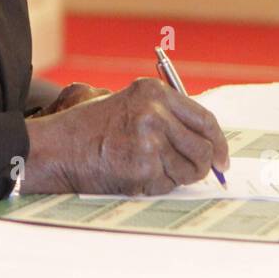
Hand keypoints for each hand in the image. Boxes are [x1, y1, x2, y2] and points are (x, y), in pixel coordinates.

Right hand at [21, 77, 230, 195]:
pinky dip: (158, 185)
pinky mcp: (144, 165)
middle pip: (203, 147)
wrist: (56, 148)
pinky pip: (169, 184)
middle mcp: (156, 111)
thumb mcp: (127, 105)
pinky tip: (135, 174)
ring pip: (190, 170)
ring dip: (177, 176)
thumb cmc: (87, 130)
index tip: (222, 159)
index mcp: (154, 92)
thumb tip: (204, 141)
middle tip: (194, 173)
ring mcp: (151, 138)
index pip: (204, 118)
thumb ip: (164, 115)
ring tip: (151, 169)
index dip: (218, 142)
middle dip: (203, 165)